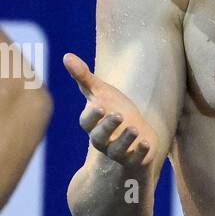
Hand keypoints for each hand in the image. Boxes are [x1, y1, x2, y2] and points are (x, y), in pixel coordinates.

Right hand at [63, 54, 156, 169]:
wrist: (136, 136)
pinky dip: (141, 151)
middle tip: (119, 115)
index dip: (92, 115)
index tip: (99, 105)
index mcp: (92, 125)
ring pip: (118, 150)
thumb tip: (66, 56)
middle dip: (108, 126)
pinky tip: (147, 142)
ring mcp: (118, 152)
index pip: (87, 122)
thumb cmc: (115, 110)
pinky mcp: (134, 159)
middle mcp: (102, 140)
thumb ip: (84, 78)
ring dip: (126, 140)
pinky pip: (136, 158)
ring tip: (135, 128)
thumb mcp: (101, 93)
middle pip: (99, 137)